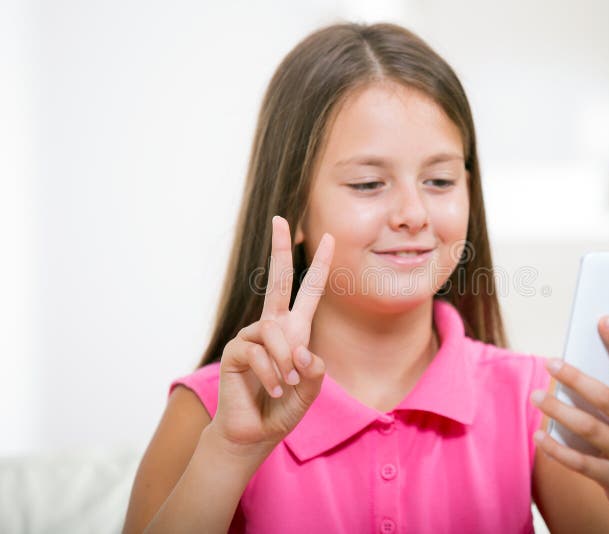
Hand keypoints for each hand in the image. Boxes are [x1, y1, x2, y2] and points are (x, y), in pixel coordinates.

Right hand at [209, 215, 334, 458]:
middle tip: (279, 219)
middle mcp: (272, 328)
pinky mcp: (235, 352)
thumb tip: (304, 352)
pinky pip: (256, 352)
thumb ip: (315, 374)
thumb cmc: (282, 409)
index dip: (318, 265)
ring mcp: (251, 337)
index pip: (308, 291)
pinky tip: (273, 390)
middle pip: (276, 281)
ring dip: (284, 361)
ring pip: (273, 332)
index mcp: (295, 331)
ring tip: (286, 384)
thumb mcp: (309, 392)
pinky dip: (270, 373)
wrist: (253, 434)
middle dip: (279, 250)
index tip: (327, 237)